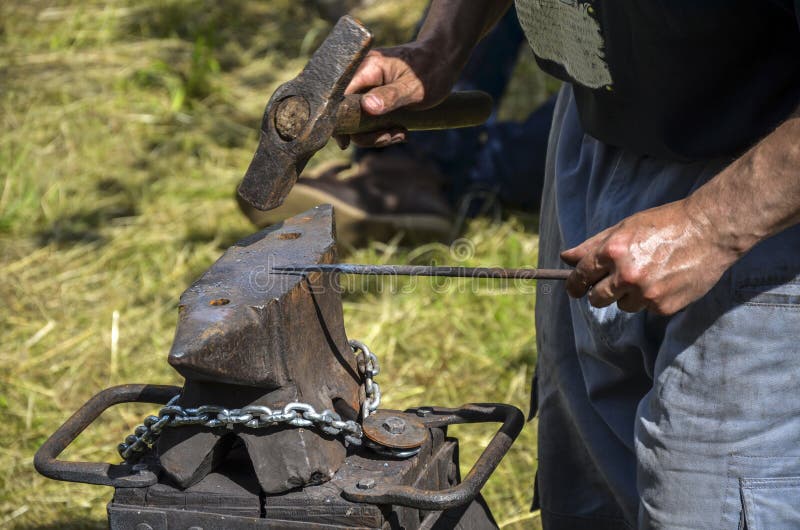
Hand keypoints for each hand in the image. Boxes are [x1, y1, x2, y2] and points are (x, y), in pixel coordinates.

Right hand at [337, 43, 458, 148]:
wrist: (442, 59)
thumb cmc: (430, 70)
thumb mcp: (413, 88)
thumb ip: (390, 96)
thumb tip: (367, 107)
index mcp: (366, 68)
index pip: (338, 97)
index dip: (339, 122)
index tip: (346, 142)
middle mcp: (362, 77)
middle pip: (346, 113)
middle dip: (365, 133)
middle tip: (390, 137)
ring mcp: (367, 87)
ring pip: (358, 120)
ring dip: (376, 134)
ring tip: (401, 134)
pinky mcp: (374, 96)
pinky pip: (369, 119)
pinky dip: (382, 130)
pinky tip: (401, 130)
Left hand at [560, 199, 738, 314]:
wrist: (710, 230)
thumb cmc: (664, 223)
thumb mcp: (625, 227)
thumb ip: (592, 245)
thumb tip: (565, 257)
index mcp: (612, 252)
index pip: (580, 277)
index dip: (574, 285)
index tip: (575, 289)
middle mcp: (626, 275)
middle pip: (596, 299)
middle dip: (599, 293)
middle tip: (612, 283)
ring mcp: (646, 293)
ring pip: (623, 306)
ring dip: (629, 295)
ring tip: (650, 274)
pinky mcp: (664, 306)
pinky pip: (647, 309)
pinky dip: (652, 299)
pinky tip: (666, 280)